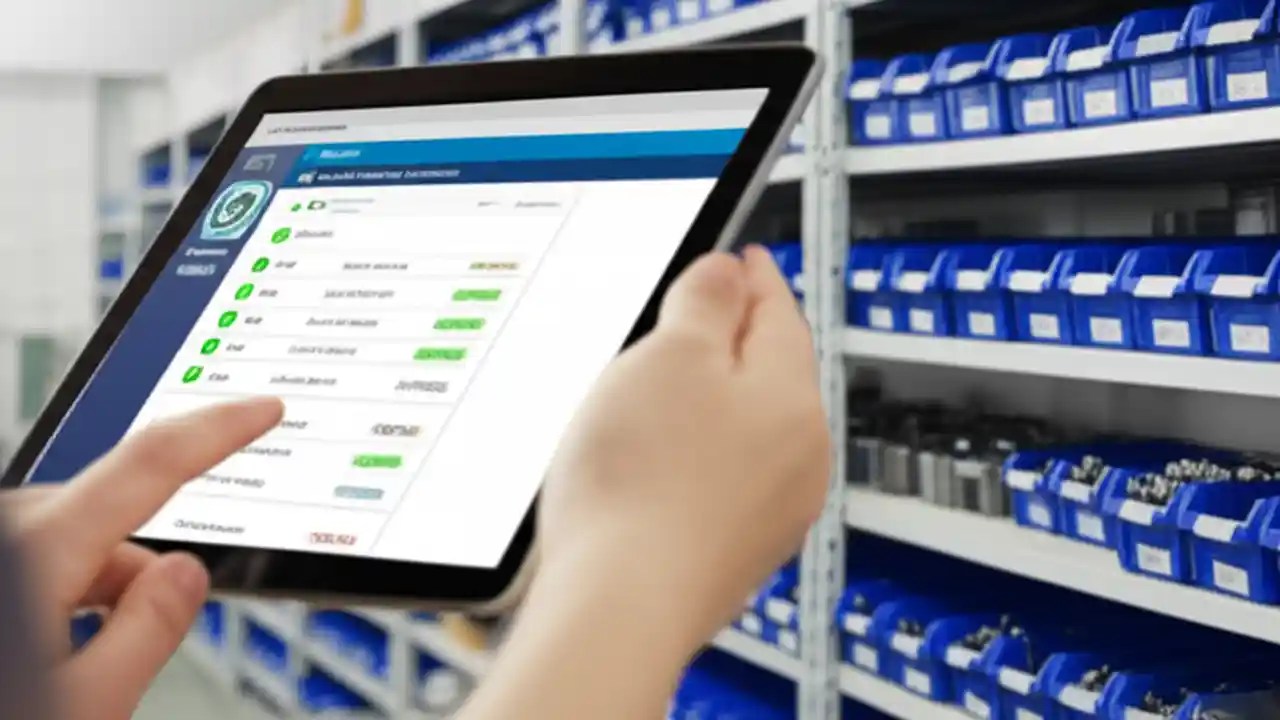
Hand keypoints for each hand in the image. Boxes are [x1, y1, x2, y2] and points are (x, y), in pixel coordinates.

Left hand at [0, 398, 281, 718]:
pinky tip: (42, 653)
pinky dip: (58, 594)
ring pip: (72, 543)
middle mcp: (4, 529)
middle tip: (117, 662)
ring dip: (91, 592)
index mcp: (38, 550)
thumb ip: (153, 629)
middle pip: (111, 521)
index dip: (218, 431)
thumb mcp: (88, 704)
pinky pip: (37, 554)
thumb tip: (185, 574)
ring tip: (61, 672)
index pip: (152, 466)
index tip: (262, 409)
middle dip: (137, 575)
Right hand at [460, 248, 827, 719]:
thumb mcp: (671, 355)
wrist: (620, 607)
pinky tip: (652, 467)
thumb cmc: (642, 486)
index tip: (743, 258)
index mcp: (794, 400)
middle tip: (690, 316)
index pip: (781, 314)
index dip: (754, 277)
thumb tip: (730, 272)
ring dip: (708, 406)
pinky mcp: (731, 555)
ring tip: (653, 397)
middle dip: (729, 343)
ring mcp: (769, 516)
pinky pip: (720, 483)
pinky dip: (692, 461)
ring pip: (744, 432)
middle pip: (769, 375)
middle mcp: (798, 461)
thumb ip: (707, 300)